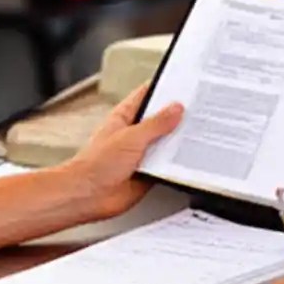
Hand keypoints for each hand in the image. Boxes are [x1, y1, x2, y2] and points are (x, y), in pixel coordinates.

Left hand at [62, 83, 182, 220]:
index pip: (146, 96)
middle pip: (160, 121)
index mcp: (124, 118)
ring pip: (165, 145)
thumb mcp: (131, 137)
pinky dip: (175, 166)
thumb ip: (156, 123)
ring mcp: (140, 155)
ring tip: (193, 137)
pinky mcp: (147, 173)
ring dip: (176, 144)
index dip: (163, 90)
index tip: (182, 87)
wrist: (88, 196)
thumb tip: (175, 109)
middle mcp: (132, 135)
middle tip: (195, 114)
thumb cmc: (95, 164)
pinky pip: (167, 167)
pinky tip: (185, 163)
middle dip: (176, 118)